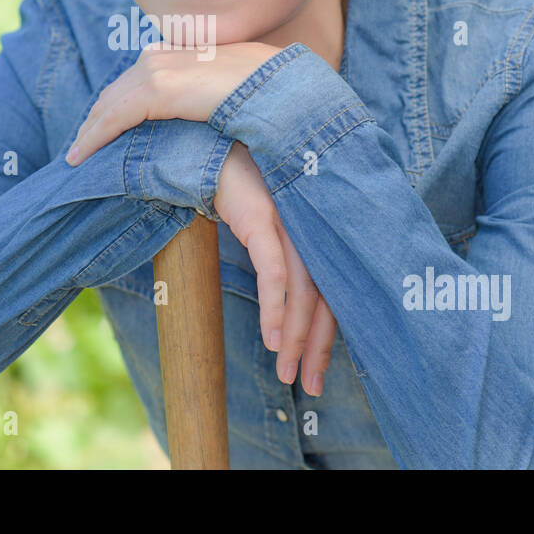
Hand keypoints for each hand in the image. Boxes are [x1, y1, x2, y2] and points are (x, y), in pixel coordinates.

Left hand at [64, 41, 281, 164]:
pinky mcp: (156, 89)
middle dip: (96, 117)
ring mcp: (158, 69)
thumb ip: (212, 94)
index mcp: (180, 50)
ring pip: (108, 104)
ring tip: (78, 154)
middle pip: (116, 90)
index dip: (117, 102)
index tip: (105, 124)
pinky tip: (80, 156)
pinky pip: (113, 118)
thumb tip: (210, 112)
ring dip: (90, 130)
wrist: (281, 84)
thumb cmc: (268, 90)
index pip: (137, 78)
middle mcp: (162, 53)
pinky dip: (93, 137)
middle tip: (82, 144)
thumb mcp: (234, 89)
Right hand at [214, 141, 335, 396]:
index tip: (317, 374)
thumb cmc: (231, 185)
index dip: (327, 337)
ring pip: (304, 293)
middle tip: (311, 387)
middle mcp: (309, 228)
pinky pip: (276, 272)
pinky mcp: (264, 217)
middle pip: (326, 299)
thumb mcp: (258, 226)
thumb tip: (277, 304)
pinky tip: (270, 339)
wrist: (202, 145)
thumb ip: (275, 255)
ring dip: (294, 339)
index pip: (331, 294)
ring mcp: (289, 222)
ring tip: (287, 374)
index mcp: (312, 232)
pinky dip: (275, 310)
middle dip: (317, 349)